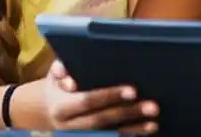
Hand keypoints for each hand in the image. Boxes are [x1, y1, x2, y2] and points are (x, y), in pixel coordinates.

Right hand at [20, 60, 157, 133]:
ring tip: (154, 122)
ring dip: (134, 128)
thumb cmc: (56, 85)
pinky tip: (148, 129)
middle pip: (103, 120)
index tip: (132, 90)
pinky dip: (131, 134)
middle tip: (152, 106)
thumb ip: (61, 70)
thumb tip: (71, 80)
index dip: (110, 96)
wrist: (45, 110)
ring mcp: (83, 135)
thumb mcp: (53, 75)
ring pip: (110, 133)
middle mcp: (72, 125)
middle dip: (128, 113)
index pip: (88, 101)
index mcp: (62, 107)